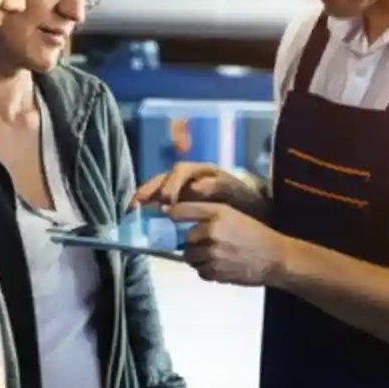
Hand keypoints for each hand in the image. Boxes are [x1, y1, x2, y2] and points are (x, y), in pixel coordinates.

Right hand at [133, 162, 264, 215]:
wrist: (255, 213)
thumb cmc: (246, 201)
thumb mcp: (236, 193)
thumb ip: (217, 187)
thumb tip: (194, 186)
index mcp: (203, 171)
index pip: (181, 171)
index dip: (170, 184)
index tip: (166, 200)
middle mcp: (191, 177)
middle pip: (165, 177)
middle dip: (150, 188)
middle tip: (139, 203)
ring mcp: (184, 189)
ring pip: (160, 187)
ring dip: (145, 196)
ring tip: (133, 208)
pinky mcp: (181, 203)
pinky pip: (161, 201)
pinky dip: (150, 207)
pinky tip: (140, 216)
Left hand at [168, 202, 289, 286]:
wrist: (275, 258)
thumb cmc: (256, 234)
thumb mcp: (234, 215)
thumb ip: (209, 215)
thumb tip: (178, 215)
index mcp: (218, 213)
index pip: (183, 210)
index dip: (174, 213)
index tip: (168, 213)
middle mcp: (212, 231)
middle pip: (187, 238)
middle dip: (195, 243)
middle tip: (209, 244)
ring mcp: (212, 253)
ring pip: (191, 257)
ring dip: (199, 258)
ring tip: (216, 256)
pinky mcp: (215, 272)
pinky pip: (200, 272)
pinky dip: (207, 270)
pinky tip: (221, 266)